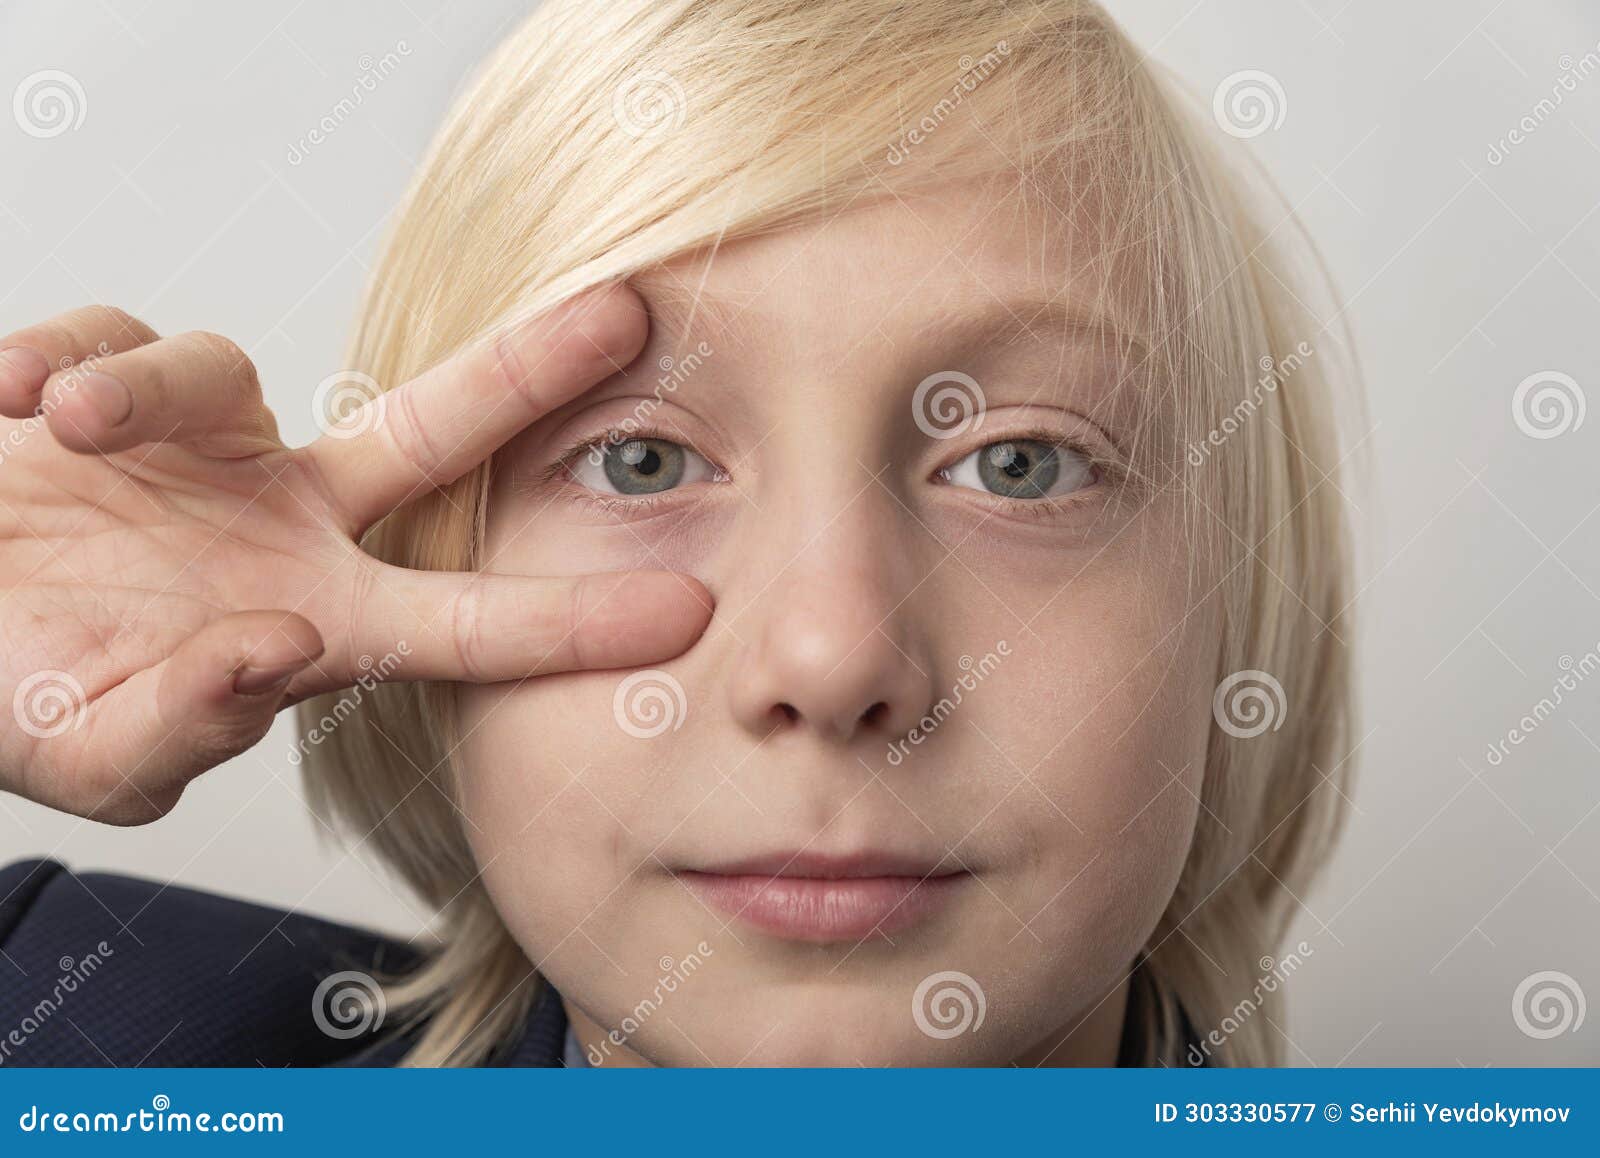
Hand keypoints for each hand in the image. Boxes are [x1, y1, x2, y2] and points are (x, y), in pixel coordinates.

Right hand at [0, 285, 710, 822]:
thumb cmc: (23, 691)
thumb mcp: (95, 753)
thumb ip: (181, 730)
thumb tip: (273, 651)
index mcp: (313, 619)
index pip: (466, 623)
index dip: (572, 620)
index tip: (685, 613)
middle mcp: (284, 520)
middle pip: (431, 433)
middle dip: (526, 372)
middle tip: (627, 311)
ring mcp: (206, 449)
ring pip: (225, 366)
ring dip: (148, 387)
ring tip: (70, 419)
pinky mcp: (110, 387)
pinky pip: (110, 341)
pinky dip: (63, 359)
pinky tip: (14, 401)